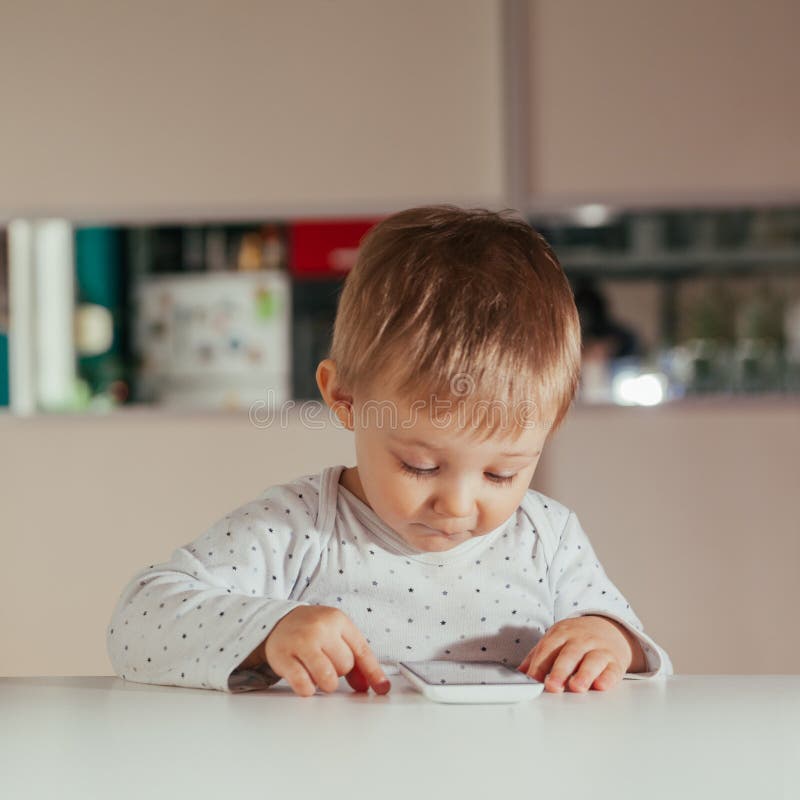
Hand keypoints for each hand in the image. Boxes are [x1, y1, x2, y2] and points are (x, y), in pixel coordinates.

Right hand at [264, 605, 390, 696]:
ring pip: (328, 678)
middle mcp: (320, 628)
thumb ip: (355, 657)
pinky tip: (304, 678)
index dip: (373, 672)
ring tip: (318, 673)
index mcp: (337, 620)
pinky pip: (304, 685)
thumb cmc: (313, 630)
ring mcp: (300, 642)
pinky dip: (308, 688)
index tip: (382, 688)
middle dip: (339, 671)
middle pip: (345, 666)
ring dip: (326, 683)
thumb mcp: (336, 634)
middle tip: (327, 661)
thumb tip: (369, 685)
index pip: (362, 651)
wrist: (278, 622)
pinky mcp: (282, 657)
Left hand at [517, 615, 641, 692]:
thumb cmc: (576, 639)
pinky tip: (601, 685)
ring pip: (592, 661)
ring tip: (576, 687)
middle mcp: (581, 640)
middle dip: (560, 670)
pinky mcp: (615, 661)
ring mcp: (599, 649)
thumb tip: (518, 674)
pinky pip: (612, 670)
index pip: (548, 648)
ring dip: (584, 674)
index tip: (533, 680)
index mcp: (561, 633)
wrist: (609, 628)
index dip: (540, 665)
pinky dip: (607, 678)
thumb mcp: (555, 641)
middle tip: (552, 686)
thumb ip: (537, 657)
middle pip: (569, 654)